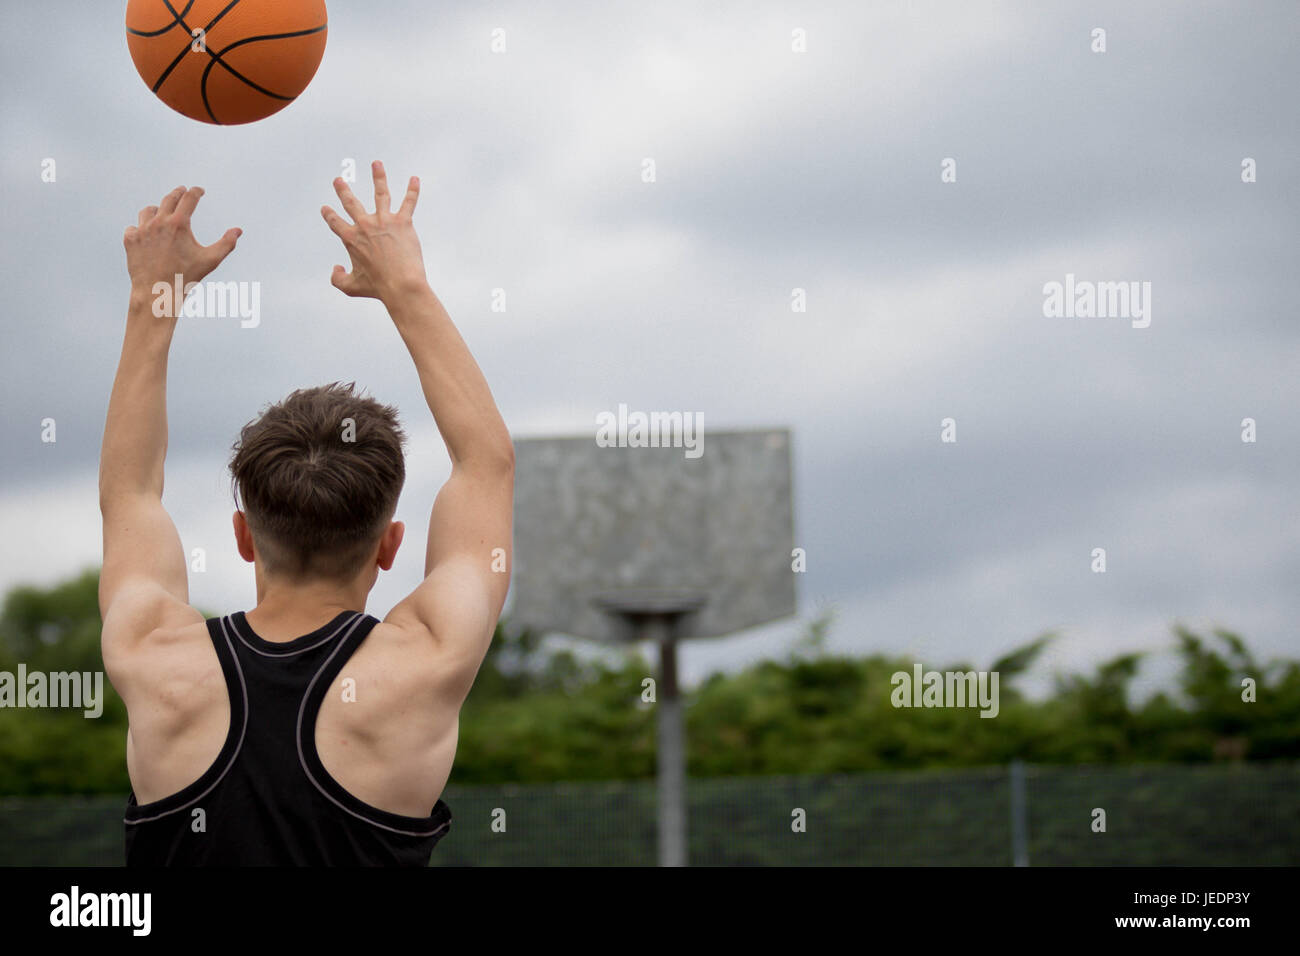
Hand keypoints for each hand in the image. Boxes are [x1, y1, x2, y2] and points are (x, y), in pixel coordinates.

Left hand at [124, 186, 240, 295]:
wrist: (157, 292)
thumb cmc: (186, 277)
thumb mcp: (211, 260)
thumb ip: (227, 244)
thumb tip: (238, 230)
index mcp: (179, 223)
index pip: (189, 198)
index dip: (196, 191)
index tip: (200, 191)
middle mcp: (159, 222)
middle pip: (169, 198)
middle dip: (178, 193)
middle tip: (182, 191)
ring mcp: (142, 230)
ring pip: (148, 211)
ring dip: (157, 209)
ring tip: (161, 212)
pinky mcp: (130, 240)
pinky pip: (134, 227)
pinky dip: (140, 228)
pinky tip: (146, 234)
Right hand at [321, 161, 427, 300]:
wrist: (400, 285)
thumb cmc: (377, 287)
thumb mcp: (351, 287)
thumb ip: (337, 279)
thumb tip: (335, 268)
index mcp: (350, 238)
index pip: (335, 222)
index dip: (329, 215)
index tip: (325, 208)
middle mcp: (365, 225)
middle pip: (351, 202)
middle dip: (343, 190)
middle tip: (338, 180)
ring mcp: (384, 221)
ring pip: (380, 193)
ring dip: (378, 176)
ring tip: (377, 164)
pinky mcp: (403, 222)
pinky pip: (409, 202)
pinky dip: (412, 190)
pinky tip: (415, 179)